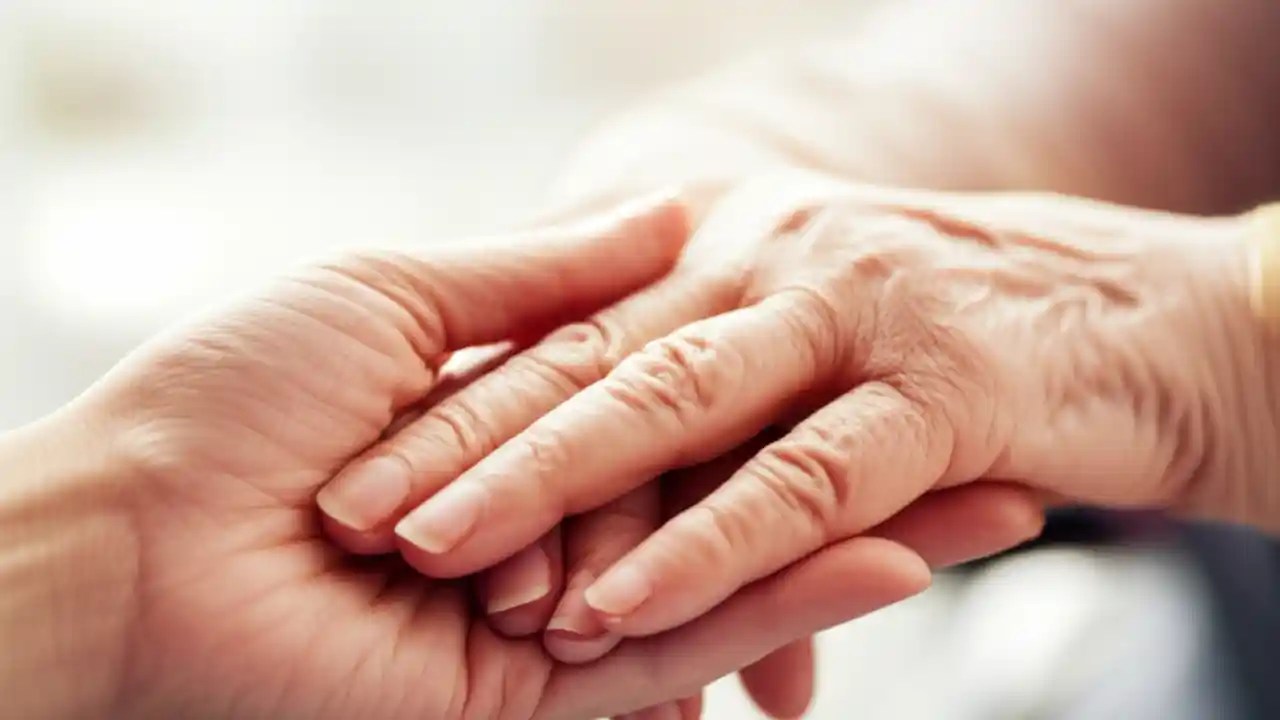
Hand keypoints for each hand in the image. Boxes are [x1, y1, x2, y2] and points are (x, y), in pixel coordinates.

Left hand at [0, 192, 1043, 718]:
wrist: (129, 530)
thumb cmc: (244, 392)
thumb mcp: (408, 297)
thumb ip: (552, 273)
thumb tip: (667, 206)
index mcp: (530, 419)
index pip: (695, 393)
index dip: (799, 367)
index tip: (906, 328)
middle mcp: (561, 516)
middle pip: (739, 494)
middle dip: (866, 465)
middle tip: (994, 436)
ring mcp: (556, 610)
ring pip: (735, 574)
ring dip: (873, 540)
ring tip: (1003, 503)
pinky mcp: (538, 693)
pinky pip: (686, 645)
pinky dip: (791, 597)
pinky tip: (904, 556)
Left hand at [341, 172, 1268, 637]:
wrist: (1186, 322)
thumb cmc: (997, 299)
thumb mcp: (766, 287)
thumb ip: (649, 306)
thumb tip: (552, 351)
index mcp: (707, 249)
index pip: (554, 344)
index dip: (464, 411)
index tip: (380, 475)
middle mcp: (751, 277)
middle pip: (590, 379)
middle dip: (484, 464)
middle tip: (389, 535)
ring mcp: (839, 327)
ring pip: (676, 424)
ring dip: (574, 507)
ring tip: (503, 595)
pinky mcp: (935, 398)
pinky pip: (806, 484)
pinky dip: (718, 547)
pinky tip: (635, 611)